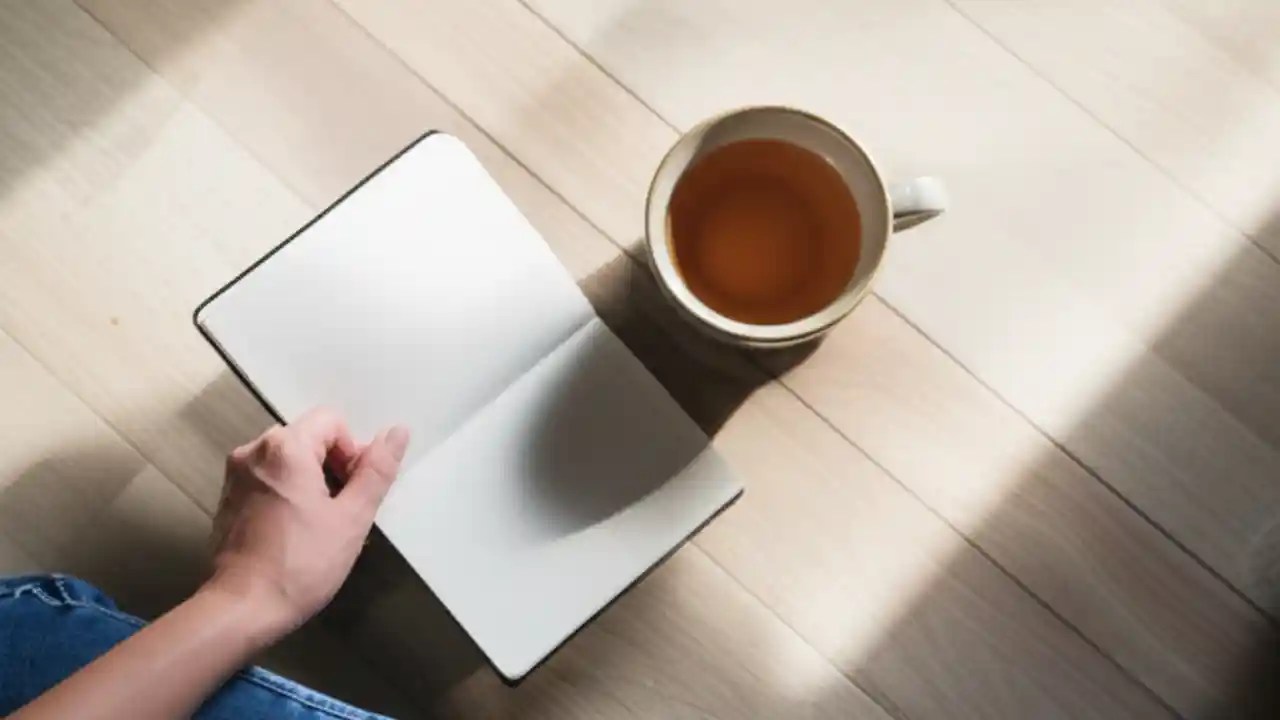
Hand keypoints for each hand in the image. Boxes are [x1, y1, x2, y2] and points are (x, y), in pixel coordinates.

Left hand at [208, 407, 408, 632]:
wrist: (242, 608)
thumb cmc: (303, 564)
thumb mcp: (352, 518)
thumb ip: (376, 470)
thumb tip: (397, 432)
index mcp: (285, 448)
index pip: (332, 422)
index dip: (352, 452)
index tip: (352, 493)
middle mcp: (253, 450)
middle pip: (308, 437)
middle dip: (332, 466)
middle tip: (341, 511)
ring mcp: (235, 474)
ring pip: (287, 459)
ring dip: (310, 480)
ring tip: (318, 523)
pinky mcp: (226, 497)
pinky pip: (267, 477)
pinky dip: (286, 492)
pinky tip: (292, 530)